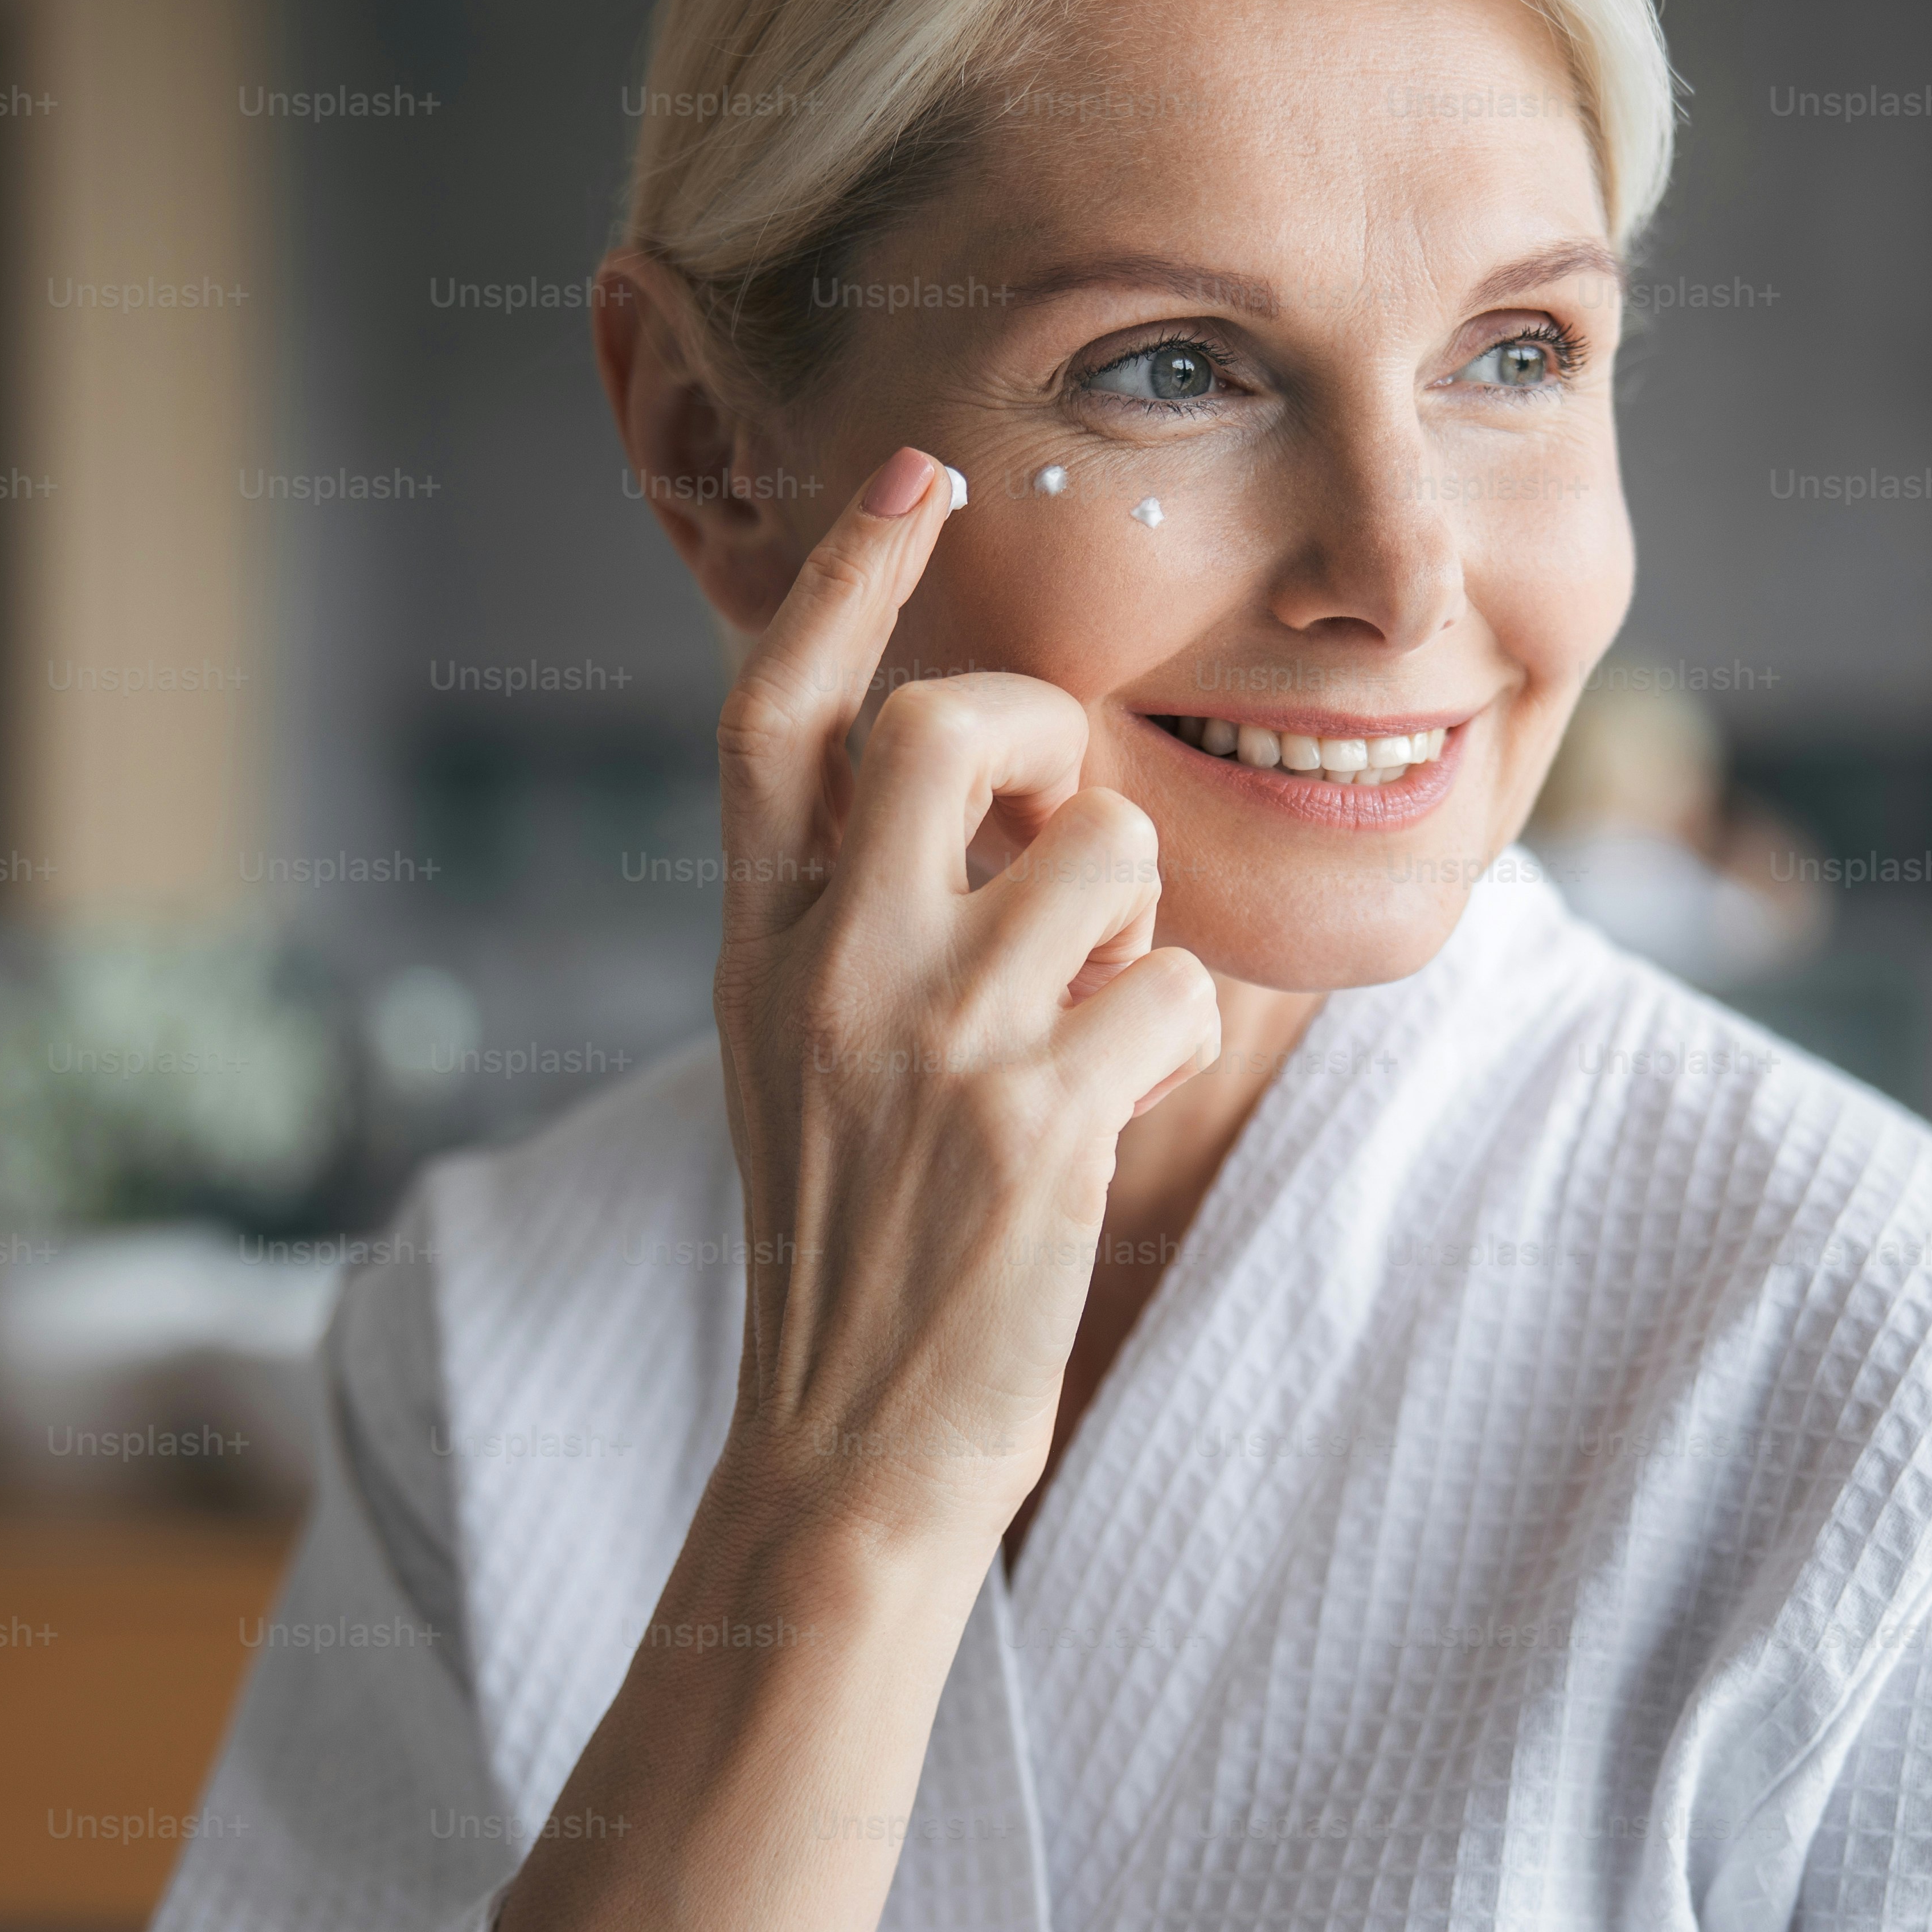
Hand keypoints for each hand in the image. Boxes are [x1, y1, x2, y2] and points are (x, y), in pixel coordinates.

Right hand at [701, 446, 1221, 1564]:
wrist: (843, 1456)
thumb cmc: (850, 1250)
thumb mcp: (795, 1062)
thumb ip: (849, 918)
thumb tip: (979, 780)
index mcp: (757, 950)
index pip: (773, 714)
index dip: (848, 580)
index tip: (915, 475)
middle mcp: (826, 973)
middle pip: (947, 729)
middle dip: (1046, 731)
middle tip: (1063, 813)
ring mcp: (925, 1047)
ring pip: (1100, 853)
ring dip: (1134, 920)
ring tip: (1092, 1009)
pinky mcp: (1031, 1129)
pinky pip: (1168, 991)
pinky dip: (1174, 1033)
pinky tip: (1120, 1102)